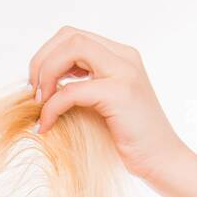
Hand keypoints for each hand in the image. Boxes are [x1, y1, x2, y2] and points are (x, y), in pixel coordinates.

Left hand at [28, 26, 192, 185]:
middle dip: (42, 61)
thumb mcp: (101, 105)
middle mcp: (124, 57)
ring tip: (40, 104)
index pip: (73, 36)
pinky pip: (72, 90)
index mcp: (120, 56)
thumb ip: (82, 87)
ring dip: (46, 75)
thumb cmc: (129, 139)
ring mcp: (125, 72)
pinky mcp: (120, 94)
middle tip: (34, 93)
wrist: (162, 161)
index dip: (47, 56)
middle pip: (70, 36)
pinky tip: (46, 125)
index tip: (38, 85)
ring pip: (72, 49)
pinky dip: (52, 107)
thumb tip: (42, 86)